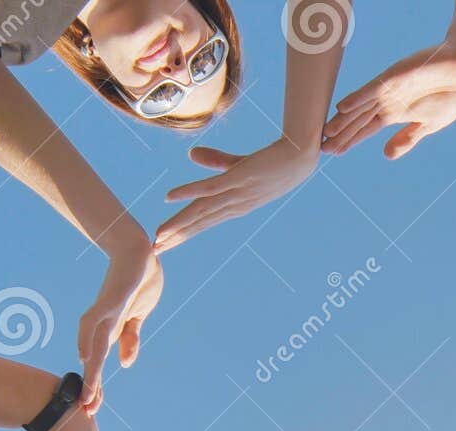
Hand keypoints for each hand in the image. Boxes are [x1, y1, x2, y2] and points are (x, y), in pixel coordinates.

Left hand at [79, 243, 161, 409]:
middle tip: (86, 413)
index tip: (91, 411)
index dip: (96, 387)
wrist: (139, 248)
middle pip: (94, 360)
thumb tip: (125, 363)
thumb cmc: (139, 279)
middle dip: (91, 387)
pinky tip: (82, 355)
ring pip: (94, 346)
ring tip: (86, 394)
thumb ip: (131, 338)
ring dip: (90, 371)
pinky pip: (95, 321)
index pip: (101, 363)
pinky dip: (87, 338)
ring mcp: (105, 312)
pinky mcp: (110, 299)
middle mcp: (103, 324)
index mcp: (112, 330)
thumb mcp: (139, 316)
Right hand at [156, 140, 318, 251]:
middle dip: (177, 237)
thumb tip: (191, 154)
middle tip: (155, 250)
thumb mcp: (239, 164)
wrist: (300, 154)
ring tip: (160, 235)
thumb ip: (215, 161)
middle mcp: (235, 205)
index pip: (204, 223)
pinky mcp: (239, 176)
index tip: (164, 245)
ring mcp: (237, 192)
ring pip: (202, 211)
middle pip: (200, 223)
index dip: (183, 233)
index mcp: (235, 206)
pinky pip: (210, 187)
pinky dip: (189, 192)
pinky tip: (169, 197)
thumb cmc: (273, 161)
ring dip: (179, 224)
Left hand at [323, 42, 455, 157]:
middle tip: (321, 147)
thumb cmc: (450, 96)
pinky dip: (358, 97)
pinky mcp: (396, 76)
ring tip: (326, 131)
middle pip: (358, 119)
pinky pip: (373, 88)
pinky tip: (343, 107)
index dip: (349, 140)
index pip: (365, 129)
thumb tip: (385, 155)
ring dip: (344, 118)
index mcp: (394, 113)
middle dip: (340, 133)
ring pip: (361, 105)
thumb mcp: (428, 125)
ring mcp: (390, 88)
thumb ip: (407, 139)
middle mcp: (387, 100)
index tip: (333, 152)